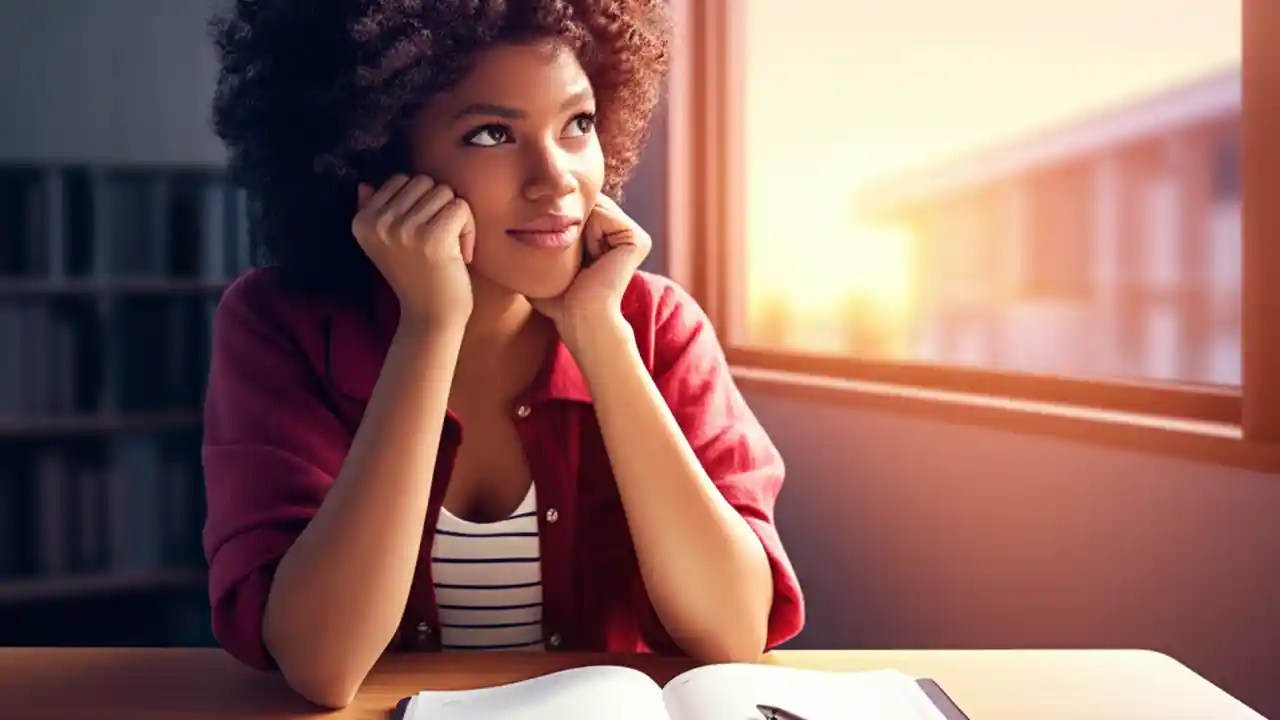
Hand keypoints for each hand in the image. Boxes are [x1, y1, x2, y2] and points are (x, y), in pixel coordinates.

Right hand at [352, 174, 475, 328]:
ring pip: (444, 192)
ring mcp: (404, 229)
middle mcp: (378, 222)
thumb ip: (373, 212)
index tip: (421, 233)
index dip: (419, 202)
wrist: (429, 318)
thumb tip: (365, 185)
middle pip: (424, 181)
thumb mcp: (385, 245)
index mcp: (362, 220)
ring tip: (449, 247)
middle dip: (438, 206)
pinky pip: (461, 206)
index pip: (401, 179)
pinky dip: (469, 228)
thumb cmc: (414, 278)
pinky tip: (461, 253)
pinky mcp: (433, 237)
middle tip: (438, 240)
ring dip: (455, 218)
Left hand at [530, 194, 650, 340]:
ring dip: (575, 227)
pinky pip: (603, 214)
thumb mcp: (546, 261)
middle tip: (561, 253)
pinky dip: (588, 232)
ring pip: (593, 205)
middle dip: (567, 217)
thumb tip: (512, 218)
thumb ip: (540, 236)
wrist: (580, 320)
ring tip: (576, 260)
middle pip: (586, 203)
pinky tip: (589, 260)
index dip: (558, 216)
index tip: (551, 246)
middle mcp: (623, 234)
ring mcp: (633, 236)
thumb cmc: (558, 299)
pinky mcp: (637, 239)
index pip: (578, 207)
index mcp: (607, 237)